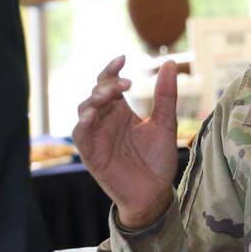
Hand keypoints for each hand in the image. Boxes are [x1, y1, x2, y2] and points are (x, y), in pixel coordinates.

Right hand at [74, 56, 177, 229]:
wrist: (154, 193)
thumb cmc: (157, 159)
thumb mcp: (165, 124)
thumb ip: (165, 95)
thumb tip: (170, 62)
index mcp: (120, 111)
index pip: (109, 83)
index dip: (112, 69)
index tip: (123, 58)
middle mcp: (106, 120)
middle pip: (96, 93)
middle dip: (106, 83)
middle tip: (125, 83)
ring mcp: (97, 136)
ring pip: (85, 109)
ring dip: (94, 99)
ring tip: (109, 94)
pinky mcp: (91, 154)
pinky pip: (80, 135)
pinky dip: (83, 124)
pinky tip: (91, 116)